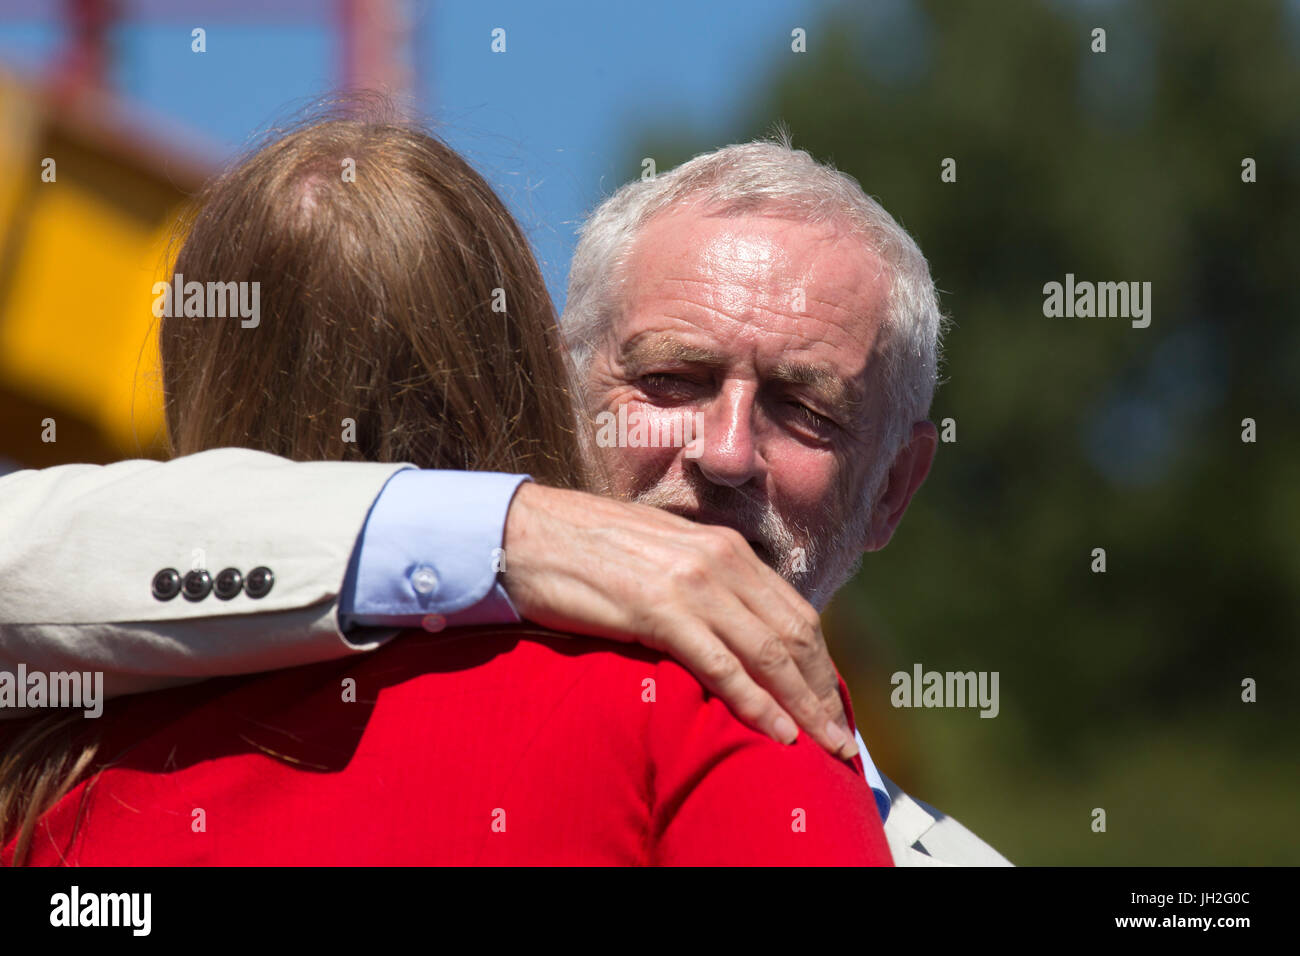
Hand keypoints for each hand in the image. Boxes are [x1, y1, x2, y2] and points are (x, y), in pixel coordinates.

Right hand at [501, 482, 856, 759]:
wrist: (522, 531)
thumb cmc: (584, 548)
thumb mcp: (661, 554)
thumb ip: (701, 581)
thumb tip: (728, 623)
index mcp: (724, 546)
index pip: (794, 610)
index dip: (820, 662)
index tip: (832, 700)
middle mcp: (719, 559)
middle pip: (794, 634)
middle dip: (823, 690)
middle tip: (843, 737)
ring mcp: (691, 584)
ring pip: (769, 653)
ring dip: (803, 705)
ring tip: (824, 746)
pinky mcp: (658, 611)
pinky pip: (722, 666)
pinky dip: (755, 703)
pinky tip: (776, 732)